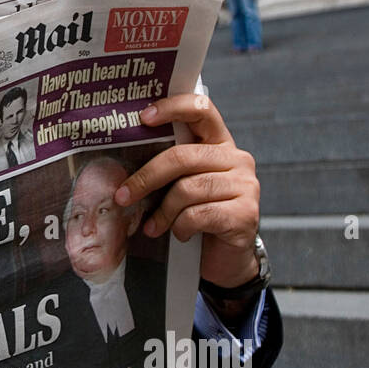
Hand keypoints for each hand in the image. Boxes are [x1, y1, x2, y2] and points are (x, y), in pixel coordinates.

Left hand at [116, 94, 260, 290]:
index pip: (201, 110)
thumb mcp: (184, 185)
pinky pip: (199, 215)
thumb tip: (123, 163)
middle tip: (123, 196)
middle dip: (146, 178)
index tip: (143, 118)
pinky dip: (181, 227)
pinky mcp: (246, 213)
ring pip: (188, 189)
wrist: (226, 259)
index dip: (172, 108)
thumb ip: (170, 168)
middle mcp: (237, 159)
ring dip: (163, 212)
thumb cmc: (199, 217)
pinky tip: (180, 235)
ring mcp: (246, 185)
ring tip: (153, 227)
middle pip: (182, 157)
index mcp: (220, 144)